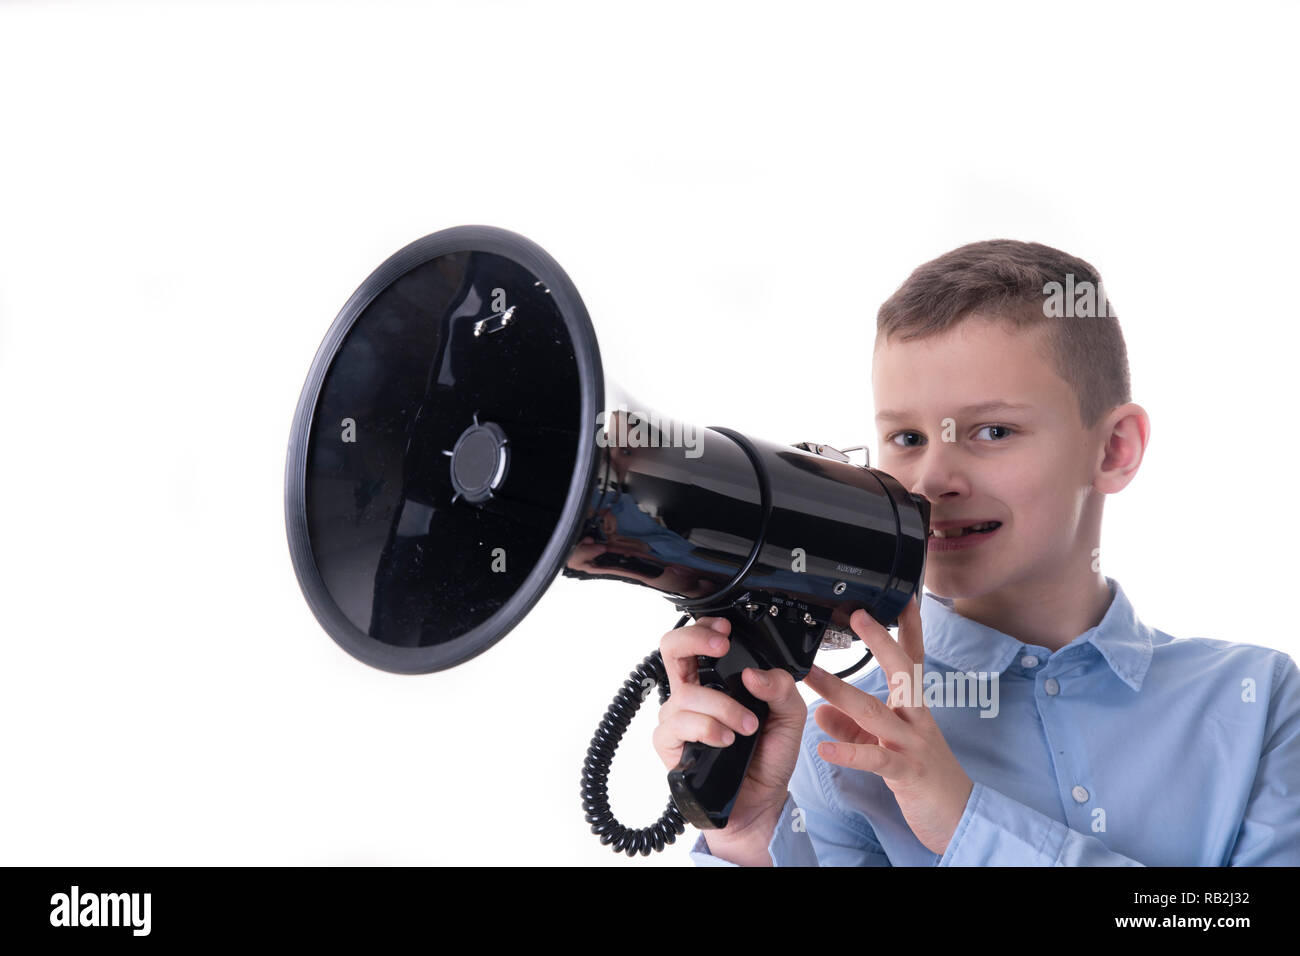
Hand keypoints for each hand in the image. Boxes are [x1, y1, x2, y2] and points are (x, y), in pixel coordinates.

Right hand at [652, 616, 806, 862]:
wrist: (761, 801)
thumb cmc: (767, 757)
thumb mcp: (790, 716)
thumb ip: (781, 688)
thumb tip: (754, 673)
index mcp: (718, 681)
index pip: (698, 642)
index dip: (704, 627)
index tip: (725, 630)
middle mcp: (693, 693)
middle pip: (671, 649)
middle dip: (694, 639)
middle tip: (722, 648)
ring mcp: (678, 717)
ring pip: (687, 693)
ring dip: (723, 707)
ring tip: (746, 727)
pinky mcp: (669, 743)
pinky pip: (677, 724)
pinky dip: (706, 728)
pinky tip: (725, 740)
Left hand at [802, 596, 972, 855]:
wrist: (959, 819)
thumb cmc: (922, 777)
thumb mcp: (883, 746)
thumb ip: (851, 727)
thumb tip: (821, 711)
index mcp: (911, 709)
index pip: (910, 660)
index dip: (907, 629)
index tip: (901, 596)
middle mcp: (915, 720)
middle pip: (901, 673)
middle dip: (881, 642)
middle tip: (858, 614)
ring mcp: (913, 745)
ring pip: (876, 712)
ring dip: (840, 692)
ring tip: (811, 676)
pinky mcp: (907, 774)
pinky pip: (876, 760)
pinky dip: (849, 753)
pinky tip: (824, 748)